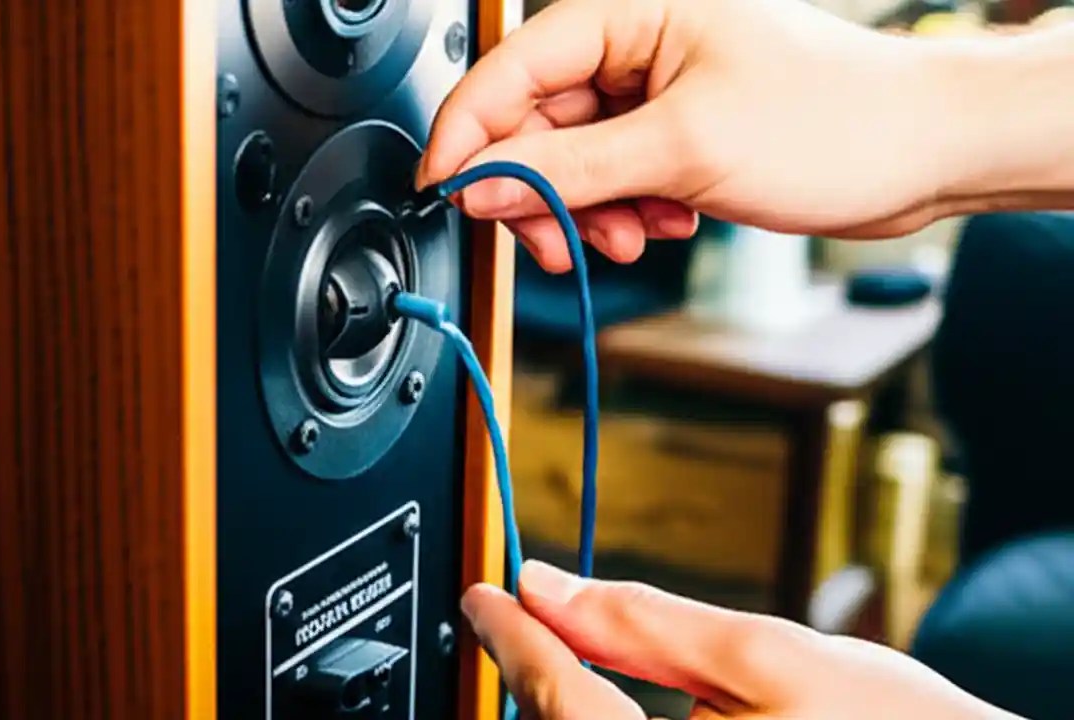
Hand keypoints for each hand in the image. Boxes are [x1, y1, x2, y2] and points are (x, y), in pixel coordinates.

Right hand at [417, 0, 1073, 271]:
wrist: (923, 152)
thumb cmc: (834, 121)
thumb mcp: (683, 147)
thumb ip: (569, 168)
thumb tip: (482, 183)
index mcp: (631, 11)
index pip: (511, 68)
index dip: (468, 134)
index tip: (442, 191)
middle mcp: (636, 45)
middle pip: (534, 122)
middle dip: (540, 191)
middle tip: (556, 241)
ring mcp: (655, 91)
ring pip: (570, 159)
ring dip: (588, 210)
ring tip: (633, 235)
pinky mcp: (673, 132)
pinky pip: (611, 176)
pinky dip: (622, 211)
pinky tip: (664, 223)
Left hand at [461, 561, 1019, 719]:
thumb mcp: (772, 657)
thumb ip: (646, 625)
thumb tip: (549, 586)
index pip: (560, 701)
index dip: (515, 638)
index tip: (486, 597)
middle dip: (533, 680)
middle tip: (514, 622)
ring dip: (560, 711)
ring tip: (557, 660)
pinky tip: (600, 708)